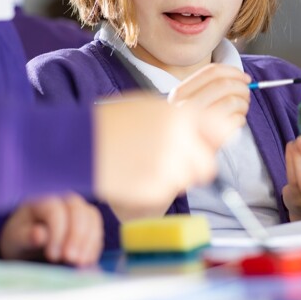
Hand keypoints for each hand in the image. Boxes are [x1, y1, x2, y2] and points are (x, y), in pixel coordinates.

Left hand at [0, 193, 102, 265]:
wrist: (26, 245)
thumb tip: (39, 235)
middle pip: (78, 210)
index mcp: (41, 203)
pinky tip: (86, 262)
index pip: (55, 211)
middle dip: (76, 235)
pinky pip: (98, 231)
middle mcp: (63, 202)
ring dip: (88, 241)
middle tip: (70, 259)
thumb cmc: (19, 240)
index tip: (52, 256)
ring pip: (92, 218)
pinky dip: (94, 246)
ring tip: (80, 263)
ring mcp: (78, 212)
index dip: (57, 232)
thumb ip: (26, 237)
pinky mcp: (88, 225)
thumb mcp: (14, 240)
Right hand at [93, 93, 240, 214]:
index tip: (206, 142)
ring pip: (187, 181)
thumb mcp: (151, 106)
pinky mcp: (155, 191)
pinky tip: (136, 173)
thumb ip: (185, 118)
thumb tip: (221, 130)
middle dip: (194, 165)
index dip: (214, 138)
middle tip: (173, 160)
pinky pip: (168, 193)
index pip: (222, 130)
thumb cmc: (113, 121)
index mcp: (181, 116)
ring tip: (147, 163)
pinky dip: (156, 187)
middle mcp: (180, 142)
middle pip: (208, 165)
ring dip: (175, 177)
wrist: (78, 143)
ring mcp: (168, 168)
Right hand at [168, 64, 250, 144]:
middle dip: (242, 87)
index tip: (245, 78)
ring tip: (242, 109)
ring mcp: (196, 123)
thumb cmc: (190, 128)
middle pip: (224, 84)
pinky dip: (241, 118)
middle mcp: (184, 106)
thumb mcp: (189, 105)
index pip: (211, 72)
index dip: (233, 72)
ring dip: (243, 103)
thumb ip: (210, 88)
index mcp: (179, 94)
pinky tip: (235, 122)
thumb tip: (243, 78)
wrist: (174, 156)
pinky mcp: (210, 139)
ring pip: (232, 101)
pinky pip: (235, 120)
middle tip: (246, 94)